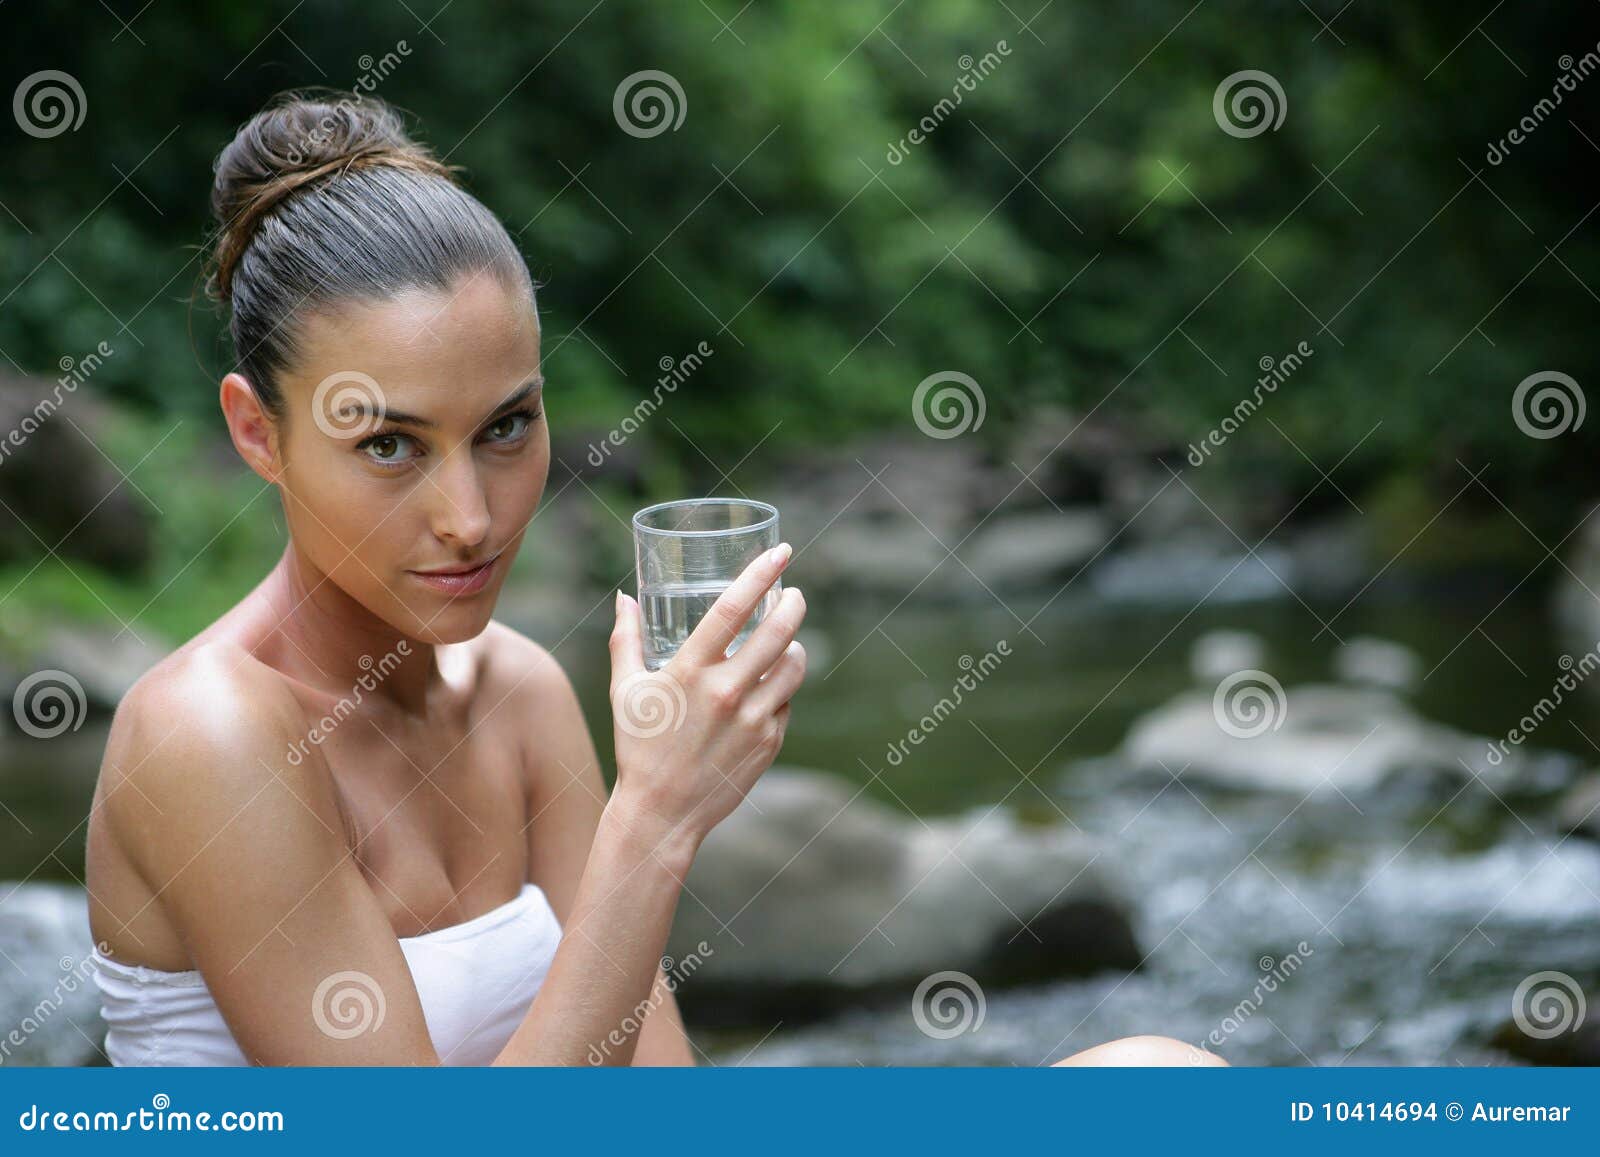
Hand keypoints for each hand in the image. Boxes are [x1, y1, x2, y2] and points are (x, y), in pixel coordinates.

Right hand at [608, 542, 806, 849]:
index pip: (733, 609)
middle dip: (792, 604)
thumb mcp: (625, 690)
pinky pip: (788, 702)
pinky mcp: (770, 743)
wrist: (661, 814)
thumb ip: (625, 640)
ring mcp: (753, 719)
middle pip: (779, 632)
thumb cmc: (640, 747)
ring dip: (795, 645)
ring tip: (786, 639)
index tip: (782, 552)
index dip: (761, 574)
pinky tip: (770, 686)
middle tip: (793, 593)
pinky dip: (783, 688)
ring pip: (795, 666)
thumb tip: (625, 599)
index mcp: (689, 672)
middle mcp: (726, 692)